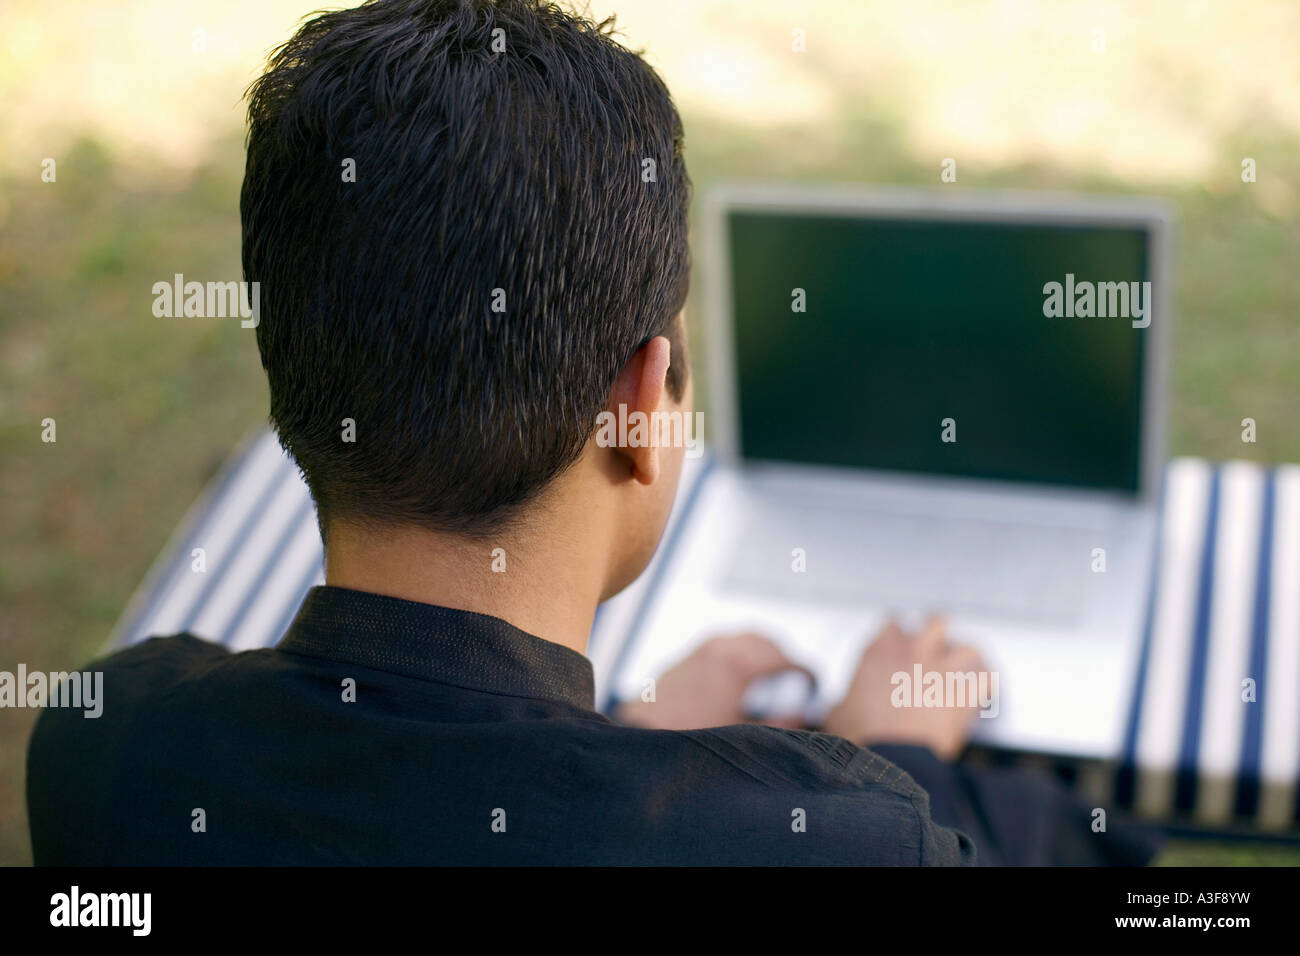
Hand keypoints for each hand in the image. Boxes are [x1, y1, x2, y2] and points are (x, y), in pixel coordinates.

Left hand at [614, 633, 810, 730]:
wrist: (645, 735)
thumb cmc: (694, 737)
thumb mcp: (744, 734)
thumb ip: (780, 725)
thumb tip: (802, 714)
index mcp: (740, 666)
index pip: (784, 660)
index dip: (803, 671)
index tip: (812, 683)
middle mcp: (722, 649)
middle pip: (766, 641)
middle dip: (783, 656)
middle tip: (795, 676)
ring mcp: (703, 648)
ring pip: (743, 637)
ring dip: (761, 649)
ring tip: (771, 671)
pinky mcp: (688, 655)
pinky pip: (723, 643)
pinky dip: (739, 650)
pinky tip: (740, 672)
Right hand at [822, 616, 985, 759]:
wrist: (886, 759)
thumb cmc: (860, 736)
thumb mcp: (838, 712)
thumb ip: (845, 700)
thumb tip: (840, 708)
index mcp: (880, 651)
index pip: (893, 623)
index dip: (898, 632)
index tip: (899, 641)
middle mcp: (913, 653)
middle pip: (937, 622)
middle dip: (941, 632)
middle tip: (940, 643)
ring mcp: (941, 672)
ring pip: (969, 648)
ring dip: (970, 657)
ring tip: (971, 664)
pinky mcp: (962, 696)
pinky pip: (987, 682)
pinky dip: (988, 686)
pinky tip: (986, 691)